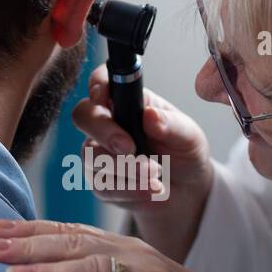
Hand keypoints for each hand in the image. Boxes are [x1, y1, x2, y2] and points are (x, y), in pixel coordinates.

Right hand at [72, 65, 213, 262]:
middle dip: (104, 131)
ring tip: (156, 174)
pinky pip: (103, 185)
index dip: (97, 85)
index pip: (102, 82)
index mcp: (127, 102)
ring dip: (126, 168)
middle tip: (129, 147)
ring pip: (91, 156)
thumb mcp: (188, 135)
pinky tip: (152, 189)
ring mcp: (100, 153)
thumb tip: (150, 116)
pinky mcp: (102, 182)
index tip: (104, 98)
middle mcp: (108, 123)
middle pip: (83, 116)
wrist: (187, 189)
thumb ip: (170, 124)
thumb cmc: (184, 152)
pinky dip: (130, 189)